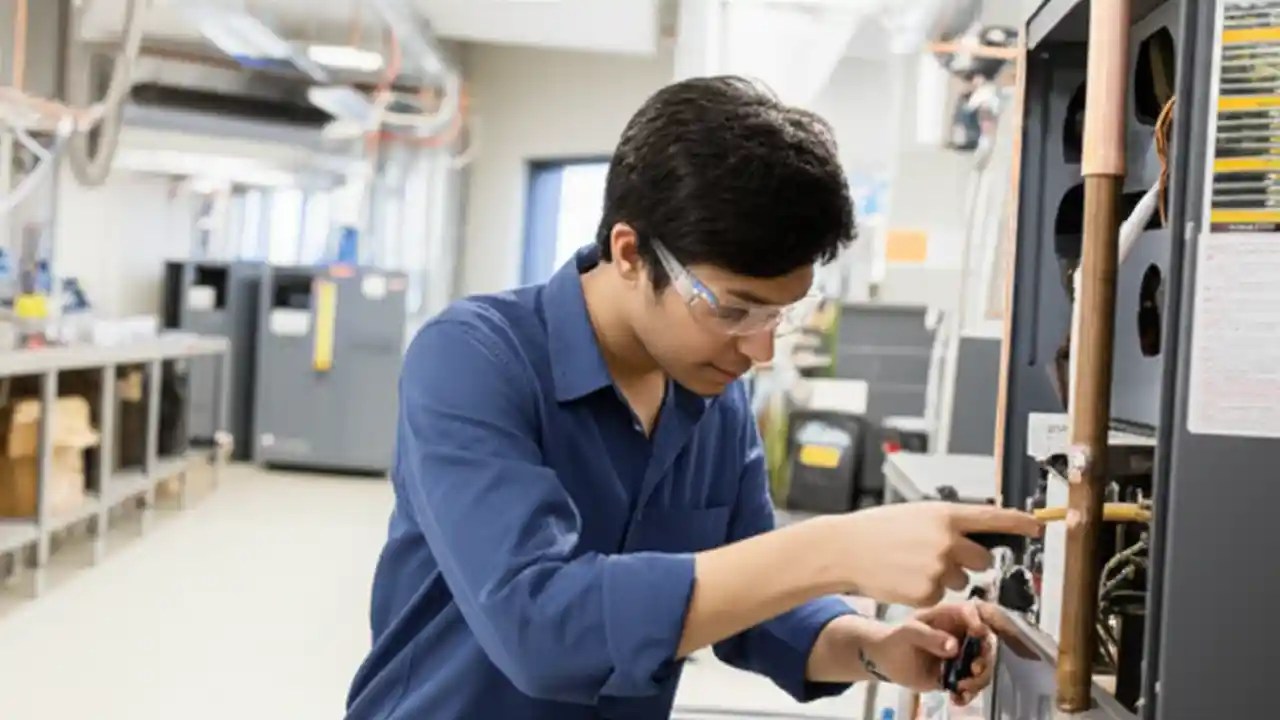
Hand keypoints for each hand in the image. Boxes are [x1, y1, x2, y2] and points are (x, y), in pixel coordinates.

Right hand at [826, 502, 1040, 606]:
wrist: (845, 549)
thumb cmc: (876, 530)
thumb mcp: (914, 515)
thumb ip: (944, 523)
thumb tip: (971, 535)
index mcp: (945, 515)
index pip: (992, 518)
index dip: (1019, 522)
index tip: (1037, 526)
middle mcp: (947, 541)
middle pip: (983, 560)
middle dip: (969, 562)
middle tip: (941, 557)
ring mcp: (939, 568)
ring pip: (962, 581)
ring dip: (945, 578)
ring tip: (913, 566)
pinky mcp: (928, 592)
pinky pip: (941, 596)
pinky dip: (926, 592)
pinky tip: (904, 579)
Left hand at [864, 602, 996, 705]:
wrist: (887, 660)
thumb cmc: (898, 637)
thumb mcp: (909, 632)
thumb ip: (929, 637)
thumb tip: (954, 647)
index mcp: (950, 617)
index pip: (974, 612)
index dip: (980, 620)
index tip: (978, 632)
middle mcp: (961, 636)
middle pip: (985, 643)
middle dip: (985, 658)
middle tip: (974, 669)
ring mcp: (961, 657)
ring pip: (982, 667)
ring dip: (977, 680)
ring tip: (961, 687)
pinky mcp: (957, 676)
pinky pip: (970, 686)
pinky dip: (967, 694)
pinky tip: (956, 699)